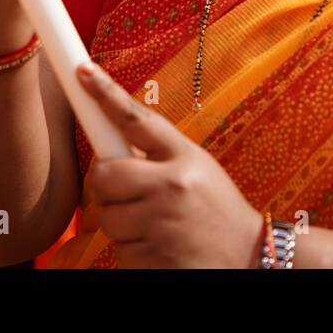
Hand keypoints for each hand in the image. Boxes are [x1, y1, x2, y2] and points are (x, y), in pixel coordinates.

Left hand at [75, 61, 264, 267]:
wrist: (250, 259)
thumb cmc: (216, 210)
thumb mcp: (198, 169)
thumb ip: (158, 154)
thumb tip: (108, 141)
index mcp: (185, 158)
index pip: (137, 120)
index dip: (105, 94)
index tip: (82, 72)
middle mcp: (172, 188)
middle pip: (104, 175)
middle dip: (107, 186)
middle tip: (129, 194)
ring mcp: (161, 226)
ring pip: (107, 217)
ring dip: (122, 224)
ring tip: (156, 227)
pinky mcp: (152, 259)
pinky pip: (119, 250)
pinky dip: (133, 251)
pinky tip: (160, 248)